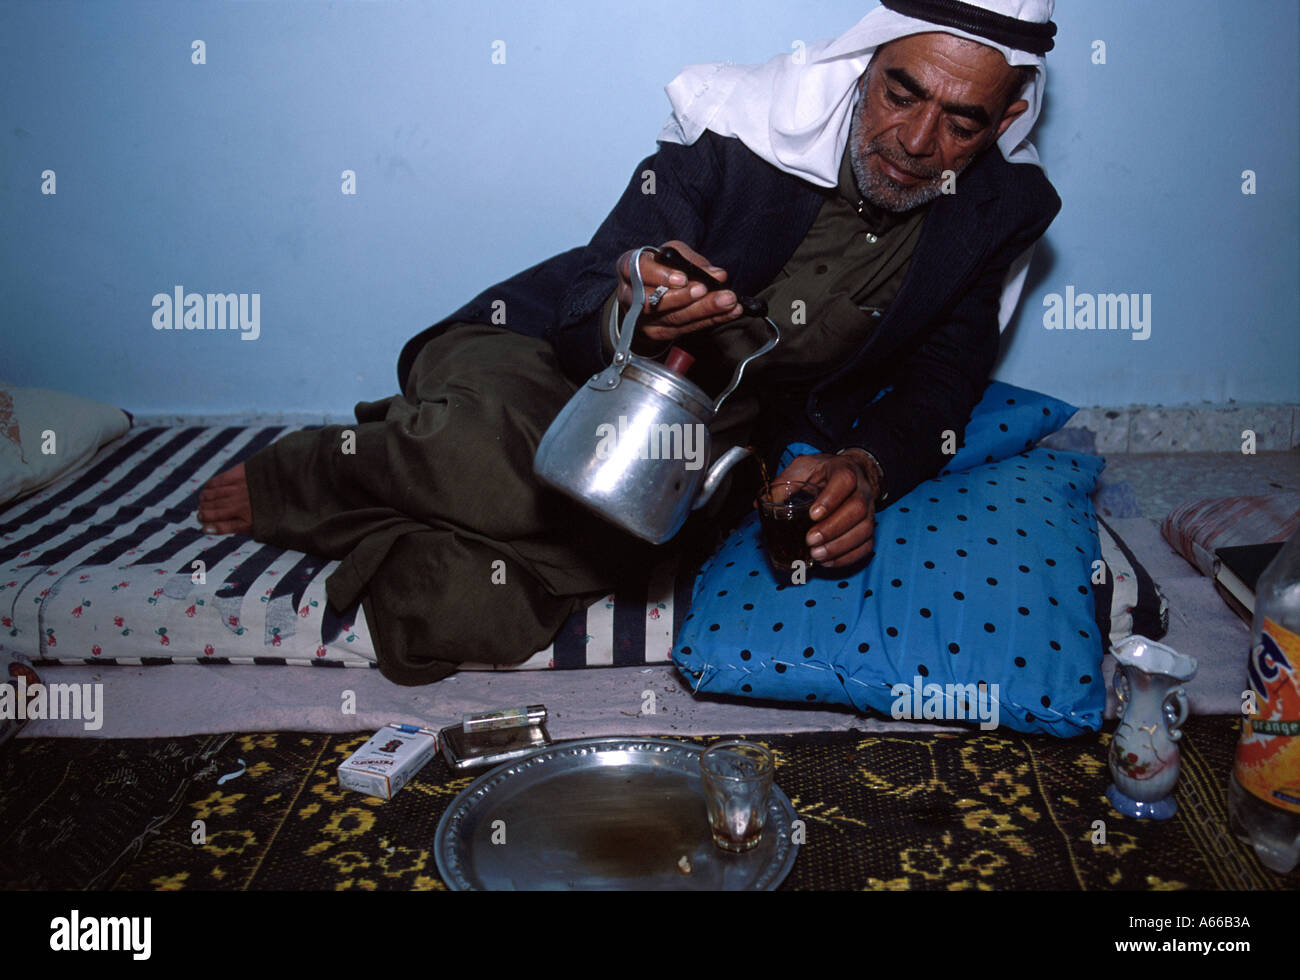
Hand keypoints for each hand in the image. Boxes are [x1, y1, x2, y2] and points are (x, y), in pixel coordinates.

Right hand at [614, 240, 743, 342]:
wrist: (647, 293)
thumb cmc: (659, 268)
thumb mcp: (672, 254)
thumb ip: (692, 261)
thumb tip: (716, 275)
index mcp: (628, 268)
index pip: (640, 271)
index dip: (661, 276)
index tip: (683, 278)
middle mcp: (630, 296)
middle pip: (655, 302)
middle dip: (685, 297)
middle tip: (708, 290)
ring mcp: (642, 319)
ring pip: (673, 318)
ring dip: (704, 310)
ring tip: (727, 302)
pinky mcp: (657, 333)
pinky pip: (686, 329)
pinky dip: (711, 320)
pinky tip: (730, 312)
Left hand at [771, 452, 881, 568]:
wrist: (850, 472)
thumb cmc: (823, 472)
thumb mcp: (801, 469)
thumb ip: (783, 484)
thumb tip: (758, 505)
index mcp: (844, 470)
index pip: (844, 481)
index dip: (831, 499)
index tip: (812, 514)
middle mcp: (862, 489)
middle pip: (857, 509)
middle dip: (833, 528)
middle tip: (810, 540)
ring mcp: (869, 510)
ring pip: (865, 529)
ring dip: (840, 546)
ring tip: (816, 555)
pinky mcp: (869, 527)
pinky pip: (867, 545)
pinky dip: (848, 557)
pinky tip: (828, 561)